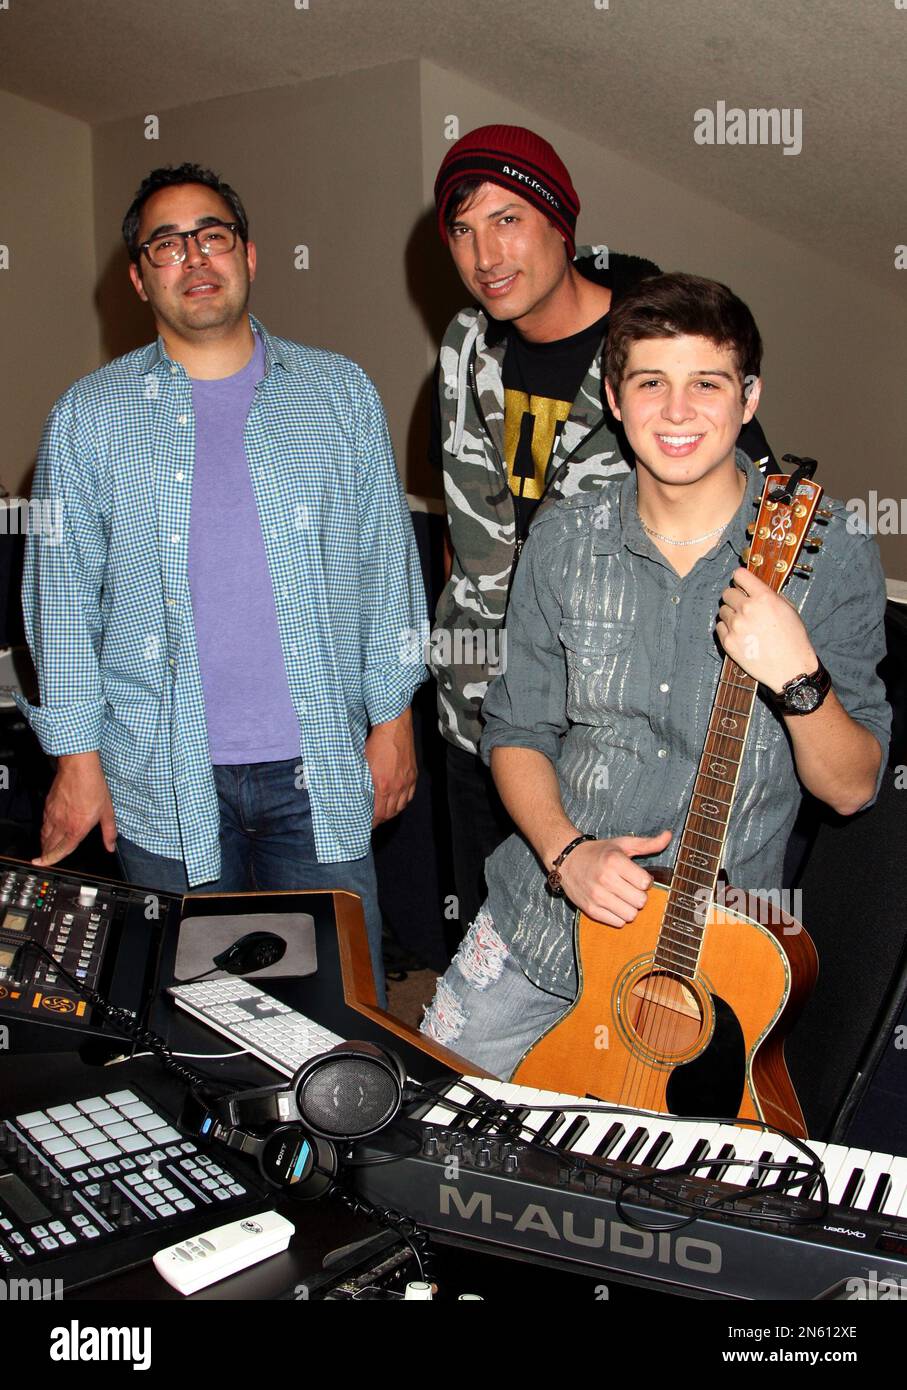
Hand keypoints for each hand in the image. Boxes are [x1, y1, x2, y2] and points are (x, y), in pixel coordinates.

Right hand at [33, 751, 117, 866]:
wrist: (78, 768)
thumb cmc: (93, 787)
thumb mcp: (107, 811)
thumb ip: (109, 832)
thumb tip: (111, 846)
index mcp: (77, 828)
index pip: (61, 850)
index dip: (51, 860)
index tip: (43, 864)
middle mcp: (62, 824)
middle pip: (49, 845)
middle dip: (46, 854)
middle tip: (43, 860)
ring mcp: (53, 815)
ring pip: (44, 835)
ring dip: (44, 844)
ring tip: (44, 849)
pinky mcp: (48, 806)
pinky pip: (43, 823)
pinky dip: (44, 830)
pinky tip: (47, 830)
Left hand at [364, 709, 417, 826]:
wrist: (394, 729)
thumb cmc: (376, 743)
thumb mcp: (363, 764)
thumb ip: (363, 781)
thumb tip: (356, 793)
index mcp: (382, 786)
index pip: (378, 813)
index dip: (372, 822)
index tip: (367, 824)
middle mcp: (396, 787)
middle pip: (390, 813)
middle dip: (381, 819)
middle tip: (374, 821)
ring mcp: (406, 782)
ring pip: (401, 806)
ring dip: (392, 812)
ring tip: (384, 813)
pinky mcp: (413, 776)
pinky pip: (410, 796)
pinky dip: (403, 802)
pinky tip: (397, 802)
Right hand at [557, 829, 672, 926]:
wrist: (567, 860)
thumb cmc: (599, 852)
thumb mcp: (623, 844)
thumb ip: (648, 843)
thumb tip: (669, 836)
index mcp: (615, 861)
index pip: (645, 883)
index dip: (645, 880)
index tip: (636, 876)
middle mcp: (605, 879)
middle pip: (640, 901)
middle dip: (638, 895)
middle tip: (629, 887)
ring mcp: (597, 896)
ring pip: (630, 915)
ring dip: (630, 907)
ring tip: (621, 897)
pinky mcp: (590, 909)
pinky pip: (617, 923)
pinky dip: (618, 916)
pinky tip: (612, 904)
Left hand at [716, 567, 816, 693]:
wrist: (790, 668)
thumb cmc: (793, 639)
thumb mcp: (789, 609)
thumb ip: (770, 596)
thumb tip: (755, 589)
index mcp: (764, 598)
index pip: (740, 575)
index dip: (740, 578)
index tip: (741, 583)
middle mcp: (747, 609)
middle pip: (727, 593)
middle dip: (735, 597)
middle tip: (743, 606)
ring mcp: (735, 626)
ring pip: (722, 610)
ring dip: (731, 614)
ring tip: (744, 623)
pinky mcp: (728, 642)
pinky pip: (719, 627)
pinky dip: (727, 628)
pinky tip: (739, 634)